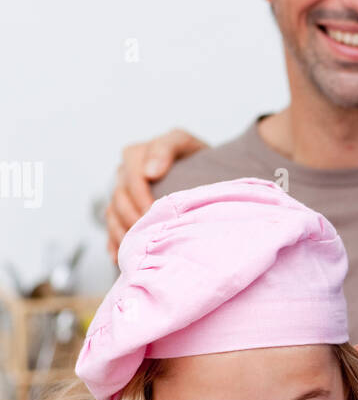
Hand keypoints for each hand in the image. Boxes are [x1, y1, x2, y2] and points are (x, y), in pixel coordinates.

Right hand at [104, 129, 206, 260]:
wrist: (203, 174)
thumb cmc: (195, 158)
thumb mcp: (184, 143)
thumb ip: (166, 148)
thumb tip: (151, 172)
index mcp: (138, 154)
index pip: (130, 172)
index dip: (140, 193)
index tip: (151, 210)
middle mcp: (125, 173)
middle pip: (120, 197)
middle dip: (134, 217)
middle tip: (149, 233)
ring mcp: (122, 194)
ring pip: (113, 215)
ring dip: (123, 232)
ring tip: (137, 247)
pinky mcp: (122, 213)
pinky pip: (111, 229)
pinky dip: (115, 243)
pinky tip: (122, 256)